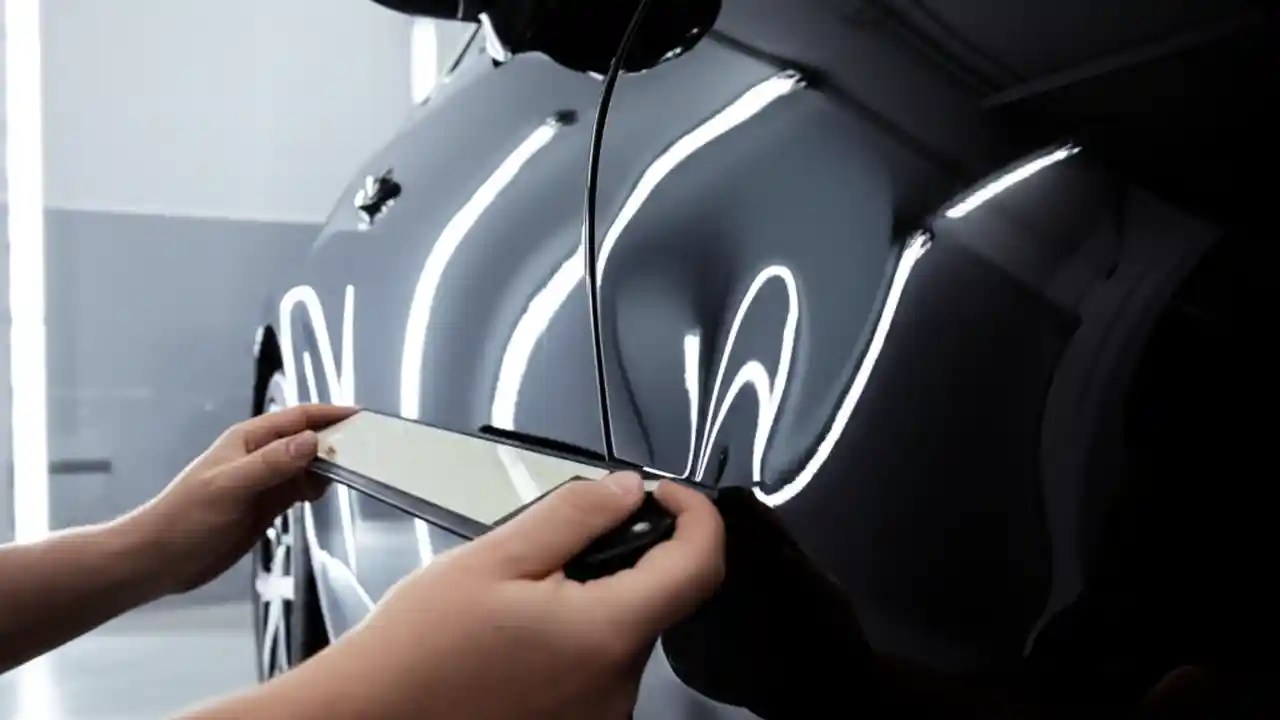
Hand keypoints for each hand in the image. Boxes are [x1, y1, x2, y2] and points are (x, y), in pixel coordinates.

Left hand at [125, 404, 356, 594]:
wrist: (159, 559)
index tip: (362, 417)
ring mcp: (262, 482)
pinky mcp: (264, 507)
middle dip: (334, 440)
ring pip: (305, 466)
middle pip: (305, 440)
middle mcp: (258, 456)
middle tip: (368, 449)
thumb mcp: (230, 487)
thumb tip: (312, 441)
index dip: (329, 415)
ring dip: (327, 466)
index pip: (297, 419)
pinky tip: (323, 495)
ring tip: (352, 472)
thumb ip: (271, 464)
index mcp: (248, 441)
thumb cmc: (186, 518)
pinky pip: (298, 489)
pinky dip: (315, 489)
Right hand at [268, 473, 724, 719]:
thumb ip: (573, 515)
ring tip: (522, 599)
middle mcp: (616, 686)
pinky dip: (579, 638)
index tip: (666, 493)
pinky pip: (601, 667)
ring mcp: (602, 715)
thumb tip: (626, 488)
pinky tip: (522, 636)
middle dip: (625, 556)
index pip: (701, 564)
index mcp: (605, 634)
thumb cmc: (416, 653)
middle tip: (558, 545)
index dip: (696, 514)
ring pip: (627, 631)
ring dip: (596, 599)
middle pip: (660, 597)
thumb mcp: (494, 558)